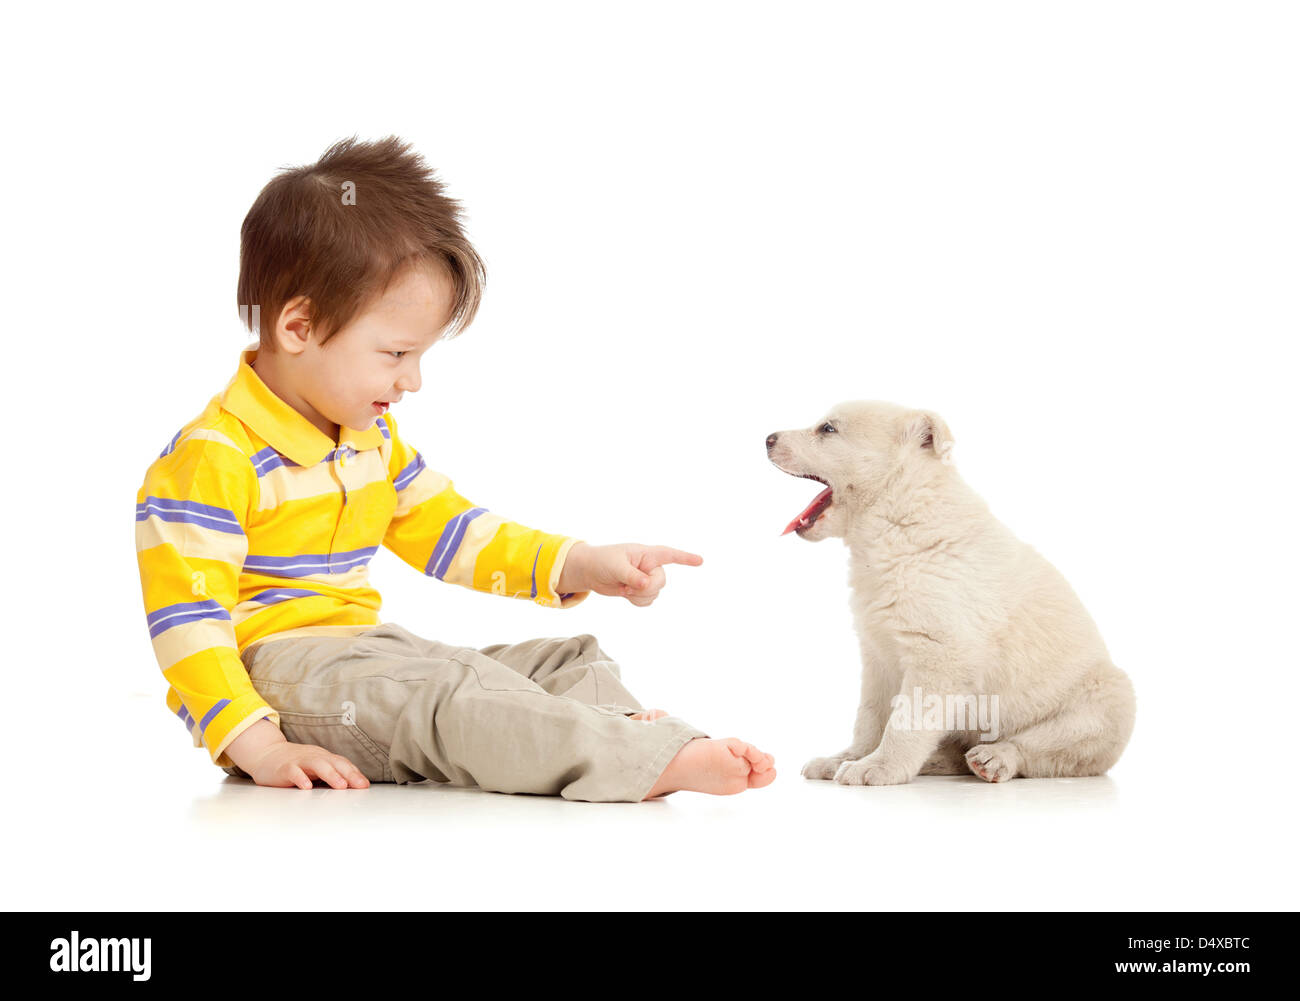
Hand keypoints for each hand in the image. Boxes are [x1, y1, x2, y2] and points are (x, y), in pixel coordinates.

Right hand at [247, 741, 370, 789]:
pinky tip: (307, 787)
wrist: (265, 754)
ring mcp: (299, 761)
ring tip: (341, 786)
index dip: (355, 773)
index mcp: (323, 757)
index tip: (365, 785)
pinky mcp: (283, 768)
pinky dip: (301, 778)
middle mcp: (314, 757)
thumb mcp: (315, 767)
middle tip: (359, 786)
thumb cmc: (295, 763)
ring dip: (331, 775)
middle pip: (334, 763)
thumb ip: (331, 774)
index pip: (342, 763)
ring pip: (317, 765)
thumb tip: (352, 787)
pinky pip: (293, 772)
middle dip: (349, 774)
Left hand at [560, 542, 702, 605]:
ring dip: (639, 596)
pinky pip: (648, 601)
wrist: (590, 571)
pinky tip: (625, 593)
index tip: (700, 561)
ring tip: (623, 587)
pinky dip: (637, 601)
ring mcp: (645, 578)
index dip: (685, 558)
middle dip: (646, 588)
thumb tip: (646, 585)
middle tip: (628, 585)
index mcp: (646, 553)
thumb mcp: (616, 567)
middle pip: (661, 582)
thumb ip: (633, 576)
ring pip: (655, 594)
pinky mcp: (639, 589)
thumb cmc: (602, 561)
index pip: (670, 554)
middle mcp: (649, 565)